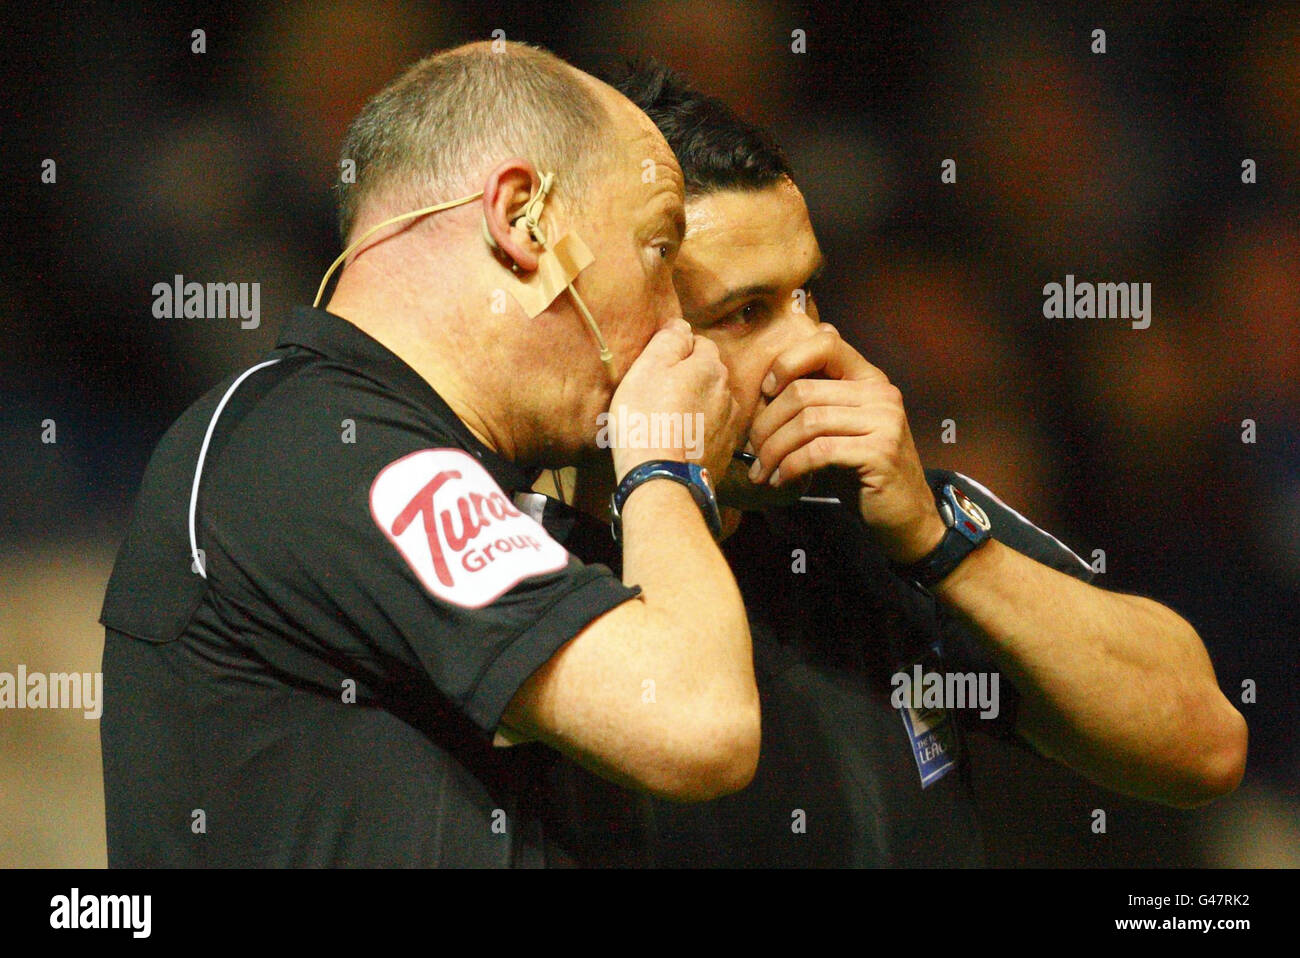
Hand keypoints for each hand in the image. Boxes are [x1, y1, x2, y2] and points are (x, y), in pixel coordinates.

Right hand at [609, 319, 741, 481]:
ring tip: (669, 420)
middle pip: (707, 373)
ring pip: (712, 401)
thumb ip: (668, 340)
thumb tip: (681, 325)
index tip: (656, 368)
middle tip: (658, 394)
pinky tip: (680, 440)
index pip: (698, 342)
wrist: (661, 478)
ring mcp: (730, 423)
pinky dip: (700, 430)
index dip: (676, 352)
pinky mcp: (726, 450)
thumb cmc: (647, 420)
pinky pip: (713, 430)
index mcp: (710, 366)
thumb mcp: (646, 368)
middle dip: (688, 378)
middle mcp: (728, 391)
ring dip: (696, 405)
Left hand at [746, 324, 945, 563]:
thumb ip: (817, 401)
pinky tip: (780, 480)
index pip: (825, 344)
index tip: (765, 392)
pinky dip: (791, 467)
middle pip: (803, 391)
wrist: (905, 515)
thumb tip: (772, 376)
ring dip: (774, 450)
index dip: (787, 362)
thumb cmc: (862, 471)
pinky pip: (818, 452)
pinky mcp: (879, 453)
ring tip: (761, 470)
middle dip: (767, 422)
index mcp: (869, 378)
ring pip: (807, 422)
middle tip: (753, 449)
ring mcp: (884, 422)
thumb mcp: (839, 429)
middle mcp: (881, 393)